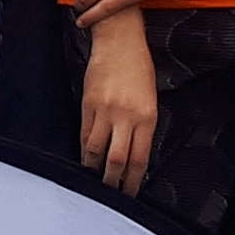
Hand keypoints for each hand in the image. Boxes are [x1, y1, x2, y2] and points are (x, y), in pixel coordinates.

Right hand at [80, 17, 158, 194]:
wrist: (119, 40)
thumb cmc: (138, 67)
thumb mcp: (150, 100)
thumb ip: (142, 128)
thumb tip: (134, 156)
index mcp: (146, 116)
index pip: (139, 159)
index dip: (133, 181)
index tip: (130, 193)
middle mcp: (125, 115)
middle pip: (116, 160)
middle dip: (112, 182)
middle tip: (111, 194)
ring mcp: (104, 110)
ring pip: (95, 149)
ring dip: (94, 169)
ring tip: (94, 180)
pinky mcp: (88, 103)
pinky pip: (84, 134)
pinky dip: (85, 150)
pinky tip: (85, 159)